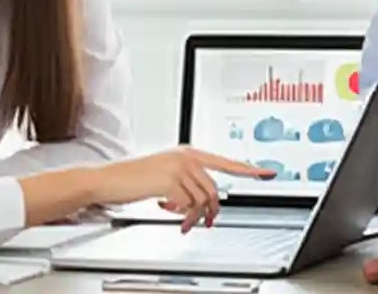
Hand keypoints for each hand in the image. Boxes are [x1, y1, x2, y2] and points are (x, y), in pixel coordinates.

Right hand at [89, 147, 274, 232]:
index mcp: (189, 152)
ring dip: (195, 217)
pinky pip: (189, 206)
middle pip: (214, 189)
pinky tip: (169, 213)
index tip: (268, 173)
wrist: (109, 179)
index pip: (226, 162)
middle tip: (204, 223)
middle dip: (210, 211)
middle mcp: (186, 156)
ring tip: (182, 222)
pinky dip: (183, 216)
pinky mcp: (170, 180)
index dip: (249, 169)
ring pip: (203, 200)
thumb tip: (207, 201)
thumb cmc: (133, 179)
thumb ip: (188, 181)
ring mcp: (179, 167)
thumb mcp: (164, 175)